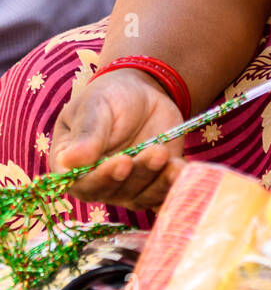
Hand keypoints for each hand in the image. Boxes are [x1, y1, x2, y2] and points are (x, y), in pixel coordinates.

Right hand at [50, 70, 185, 210]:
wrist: (143, 93)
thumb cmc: (109, 97)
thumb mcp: (96, 106)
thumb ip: (87, 133)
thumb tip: (69, 161)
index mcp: (73, 165)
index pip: (82, 183)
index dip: (103, 178)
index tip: (122, 162)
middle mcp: (99, 182)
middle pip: (115, 192)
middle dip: (138, 175)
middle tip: (156, 153)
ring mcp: (127, 187)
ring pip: (141, 196)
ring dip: (159, 180)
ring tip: (170, 156)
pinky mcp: (154, 184)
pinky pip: (164, 194)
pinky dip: (175, 186)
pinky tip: (183, 169)